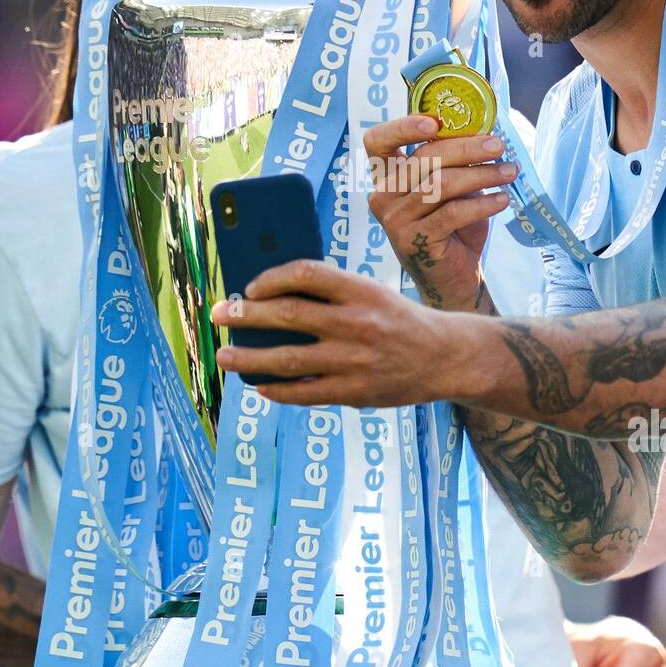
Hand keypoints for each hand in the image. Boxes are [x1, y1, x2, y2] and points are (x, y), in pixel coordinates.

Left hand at [211, 259, 472, 406]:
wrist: (446, 357)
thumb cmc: (398, 320)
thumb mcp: (372, 293)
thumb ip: (331, 294)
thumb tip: (271, 299)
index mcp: (360, 290)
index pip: (305, 274)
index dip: (271, 277)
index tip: (250, 286)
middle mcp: (356, 323)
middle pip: (288, 315)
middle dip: (246, 315)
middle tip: (219, 314)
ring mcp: (354, 361)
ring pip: (288, 359)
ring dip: (249, 358)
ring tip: (225, 356)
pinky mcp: (355, 392)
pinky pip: (304, 393)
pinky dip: (277, 389)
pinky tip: (259, 385)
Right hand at [364, 114, 515, 312]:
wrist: (454, 276)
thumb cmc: (452, 225)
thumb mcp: (451, 187)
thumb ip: (454, 161)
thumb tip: (486, 130)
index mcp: (386, 176)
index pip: (377, 141)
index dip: (402, 126)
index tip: (435, 121)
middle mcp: (383, 196)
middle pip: (422, 158)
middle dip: (466, 148)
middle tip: (498, 145)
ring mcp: (395, 220)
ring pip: (440, 184)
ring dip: (481, 174)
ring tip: (510, 171)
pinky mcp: (414, 241)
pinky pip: (452, 212)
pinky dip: (482, 203)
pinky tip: (503, 199)